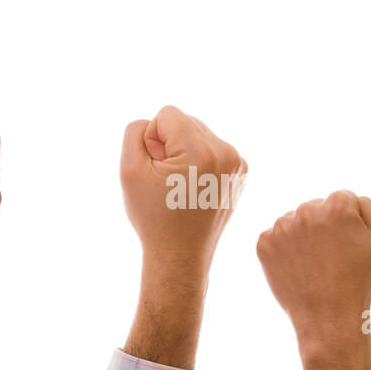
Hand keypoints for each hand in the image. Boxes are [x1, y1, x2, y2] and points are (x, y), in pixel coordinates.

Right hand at [121, 106, 246, 368]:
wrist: (181, 256)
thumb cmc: (152, 217)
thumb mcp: (129, 171)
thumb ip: (136, 132)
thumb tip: (155, 123)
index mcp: (201, 150)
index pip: (167, 113)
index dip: (152, 139)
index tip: (156, 169)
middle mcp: (226, 152)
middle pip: (186, 120)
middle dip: (170, 144)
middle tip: (167, 181)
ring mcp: (238, 163)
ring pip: (199, 133)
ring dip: (185, 152)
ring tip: (180, 186)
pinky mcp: (241, 172)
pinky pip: (213, 149)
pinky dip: (200, 162)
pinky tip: (194, 188)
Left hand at [256, 191, 370, 369]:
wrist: (328, 316)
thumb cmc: (359, 279)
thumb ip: (369, 207)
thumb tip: (351, 198)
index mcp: (336, 204)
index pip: (341, 199)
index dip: (348, 222)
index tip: (348, 244)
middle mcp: (305, 209)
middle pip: (315, 208)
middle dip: (323, 225)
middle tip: (331, 256)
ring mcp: (281, 226)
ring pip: (294, 221)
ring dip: (302, 235)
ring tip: (314, 263)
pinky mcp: (264, 243)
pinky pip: (276, 237)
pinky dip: (284, 249)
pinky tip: (298, 267)